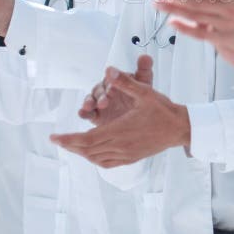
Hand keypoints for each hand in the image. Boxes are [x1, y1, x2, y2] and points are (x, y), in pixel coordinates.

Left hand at [51, 65, 189, 167]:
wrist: (180, 128)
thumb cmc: (162, 109)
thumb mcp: (144, 91)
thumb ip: (125, 82)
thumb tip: (108, 70)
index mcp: (120, 130)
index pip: (86, 140)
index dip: (68, 139)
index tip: (54, 137)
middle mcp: (121, 145)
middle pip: (87, 150)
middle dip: (70, 145)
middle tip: (57, 140)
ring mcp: (126, 154)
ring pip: (96, 158)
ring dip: (81, 152)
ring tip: (70, 144)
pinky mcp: (131, 158)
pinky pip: (107, 162)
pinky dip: (94, 158)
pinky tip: (92, 152)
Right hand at [79, 55, 153, 124]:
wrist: (139, 117)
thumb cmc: (140, 97)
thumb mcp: (144, 84)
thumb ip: (143, 70)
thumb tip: (145, 56)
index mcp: (116, 81)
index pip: (111, 78)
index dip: (111, 83)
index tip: (112, 87)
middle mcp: (106, 90)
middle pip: (99, 89)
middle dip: (101, 95)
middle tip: (105, 102)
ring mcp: (99, 102)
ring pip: (91, 99)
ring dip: (89, 102)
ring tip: (89, 106)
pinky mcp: (95, 115)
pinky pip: (87, 113)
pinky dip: (83, 112)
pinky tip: (82, 113)